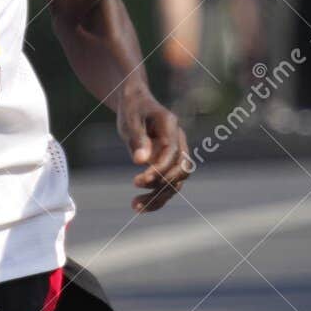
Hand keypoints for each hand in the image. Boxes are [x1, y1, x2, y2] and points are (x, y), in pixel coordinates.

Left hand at [117, 85, 191, 212]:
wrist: (138, 103)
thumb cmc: (133, 110)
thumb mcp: (130, 121)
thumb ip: (137, 139)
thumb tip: (140, 161)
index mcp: (170, 126)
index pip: (171, 153)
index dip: (158, 169)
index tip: (138, 181)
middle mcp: (179, 141)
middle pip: (181, 170)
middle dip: (161, 184)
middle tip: (135, 188)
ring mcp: (177, 154)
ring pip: (177, 182)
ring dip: (158, 197)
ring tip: (135, 207)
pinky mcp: (170, 164)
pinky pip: (169, 185)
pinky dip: (157, 197)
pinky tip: (139, 206)